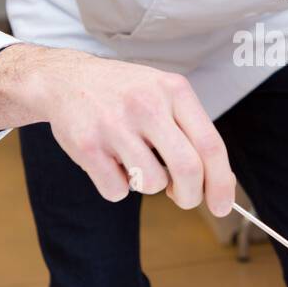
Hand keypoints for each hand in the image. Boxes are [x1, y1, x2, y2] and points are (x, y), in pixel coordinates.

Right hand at [0, 43, 235, 213]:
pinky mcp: (87, 145)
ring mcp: (115, 124)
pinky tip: (109, 162)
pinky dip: (117, 186)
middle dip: (190, 195)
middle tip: (182, 198)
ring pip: (151, 183)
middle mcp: (147, 104)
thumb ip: (190, 131)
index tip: (222, 206)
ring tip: (134, 161)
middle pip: (187, 169)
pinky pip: (117, 190)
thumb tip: (216, 183)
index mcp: (174, 90)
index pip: (211, 145)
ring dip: (147, 184)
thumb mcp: (163, 94)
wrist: (65, 80)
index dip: (222, 183)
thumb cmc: (124, 93)